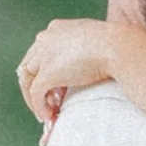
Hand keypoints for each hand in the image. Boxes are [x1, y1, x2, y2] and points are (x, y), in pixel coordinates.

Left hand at [19, 16, 117, 133]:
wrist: (118, 47)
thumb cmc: (115, 45)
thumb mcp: (92, 41)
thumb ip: (82, 49)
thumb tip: (83, 65)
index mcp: (55, 28)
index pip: (39, 51)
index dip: (43, 71)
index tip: (53, 87)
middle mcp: (44, 39)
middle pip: (29, 65)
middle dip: (34, 86)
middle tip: (46, 103)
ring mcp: (43, 56)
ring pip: (27, 80)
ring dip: (33, 99)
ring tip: (45, 114)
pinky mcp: (47, 73)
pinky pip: (35, 93)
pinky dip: (39, 106)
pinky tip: (48, 117)